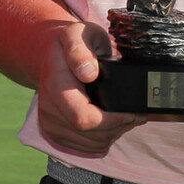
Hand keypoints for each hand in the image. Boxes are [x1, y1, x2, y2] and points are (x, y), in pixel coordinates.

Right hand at [33, 19, 162, 155]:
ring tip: (124, 116)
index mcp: (55, 87)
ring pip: (90, 145)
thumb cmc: (72, 43)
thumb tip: (88, 73)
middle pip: (91, 136)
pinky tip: (110, 124)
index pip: (84, 120)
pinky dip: (103, 139)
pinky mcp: (55, 134)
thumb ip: (81, 50)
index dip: (112, 121)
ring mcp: (49, 124)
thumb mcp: (78, 34)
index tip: (131, 112)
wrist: (52, 55)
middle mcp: (48, 109)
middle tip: (135, 113)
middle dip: (118, 127)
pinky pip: (85, 149)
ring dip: (113, 134)